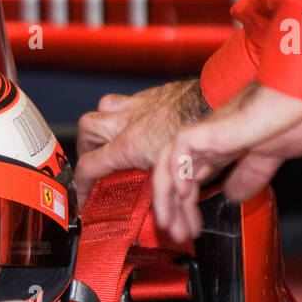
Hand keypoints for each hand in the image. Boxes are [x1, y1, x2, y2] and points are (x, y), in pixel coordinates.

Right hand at [75, 78, 209, 202]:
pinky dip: (127, 111)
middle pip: (87, 130)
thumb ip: (160, 188)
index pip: (89, 166)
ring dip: (103, 123)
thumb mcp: (176, 174)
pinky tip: (138, 122)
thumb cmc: (204, 135)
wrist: (220, 99)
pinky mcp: (154, 93)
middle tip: (94, 160)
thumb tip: (163, 208)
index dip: (81, 185)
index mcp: (129, 145)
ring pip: (103, 107)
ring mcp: (139, 104)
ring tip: (109, 137)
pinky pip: (129, 99)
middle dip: (86, 146)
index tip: (83, 197)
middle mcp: (128, 122)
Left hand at [151, 83, 301, 242]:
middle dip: (172, 210)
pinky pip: (178, 150)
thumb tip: (234, 194)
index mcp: (226, 144)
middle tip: (178, 236)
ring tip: (172, 226)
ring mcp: (209, 132)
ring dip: (166, 199)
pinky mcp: (212, 127)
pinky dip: (176, 174)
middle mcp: (212, 138)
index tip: (192, 230)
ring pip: (167, 164)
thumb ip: (252, 172)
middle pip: (174, 176)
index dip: (187, 207)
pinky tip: (184, 194)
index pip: (192, 178)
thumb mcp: (275, 154)